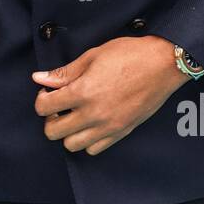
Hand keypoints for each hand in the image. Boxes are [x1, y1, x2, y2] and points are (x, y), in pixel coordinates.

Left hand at [32, 35, 189, 156]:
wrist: (164, 64)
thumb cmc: (130, 54)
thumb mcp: (93, 56)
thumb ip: (65, 72)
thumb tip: (39, 78)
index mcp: (83, 92)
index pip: (44, 107)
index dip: (41, 98)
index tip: (49, 92)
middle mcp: (93, 114)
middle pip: (53, 132)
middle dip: (50, 118)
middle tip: (58, 106)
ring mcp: (108, 126)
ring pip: (72, 145)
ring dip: (67, 132)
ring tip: (74, 116)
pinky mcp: (121, 132)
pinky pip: (94, 149)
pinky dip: (87, 140)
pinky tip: (91, 124)